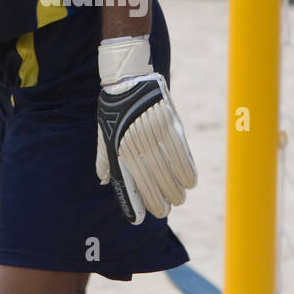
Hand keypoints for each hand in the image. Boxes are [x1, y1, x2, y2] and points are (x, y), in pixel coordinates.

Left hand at [94, 35, 197, 223]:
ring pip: (168, 166)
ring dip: (176, 186)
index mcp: (119, 146)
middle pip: (152, 177)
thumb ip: (105, 158)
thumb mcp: (103, 132)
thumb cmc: (113, 107)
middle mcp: (135, 141)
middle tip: (169, 208)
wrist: (127, 77)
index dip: (141, 200)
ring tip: (181, 198)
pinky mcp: (168, 121)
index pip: (132, 180)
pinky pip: (180, 150)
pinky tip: (190, 181)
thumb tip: (103, 181)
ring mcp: (153, 131)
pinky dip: (186, 168)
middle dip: (161, 197)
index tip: (149, 216)